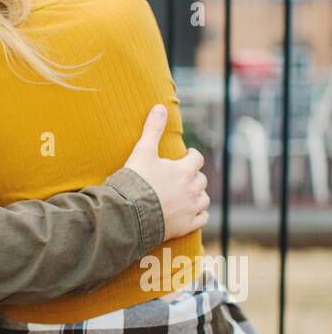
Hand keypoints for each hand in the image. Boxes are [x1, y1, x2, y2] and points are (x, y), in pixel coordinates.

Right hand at [123, 104, 208, 240]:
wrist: (129, 214)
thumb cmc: (135, 181)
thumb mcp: (142, 152)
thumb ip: (152, 130)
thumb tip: (160, 107)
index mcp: (184, 171)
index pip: (197, 159)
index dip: (192, 156)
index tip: (187, 156)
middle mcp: (191, 190)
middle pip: (202, 179)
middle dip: (194, 176)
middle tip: (184, 175)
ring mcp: (190, 209)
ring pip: (204, 199)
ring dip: (199, 195)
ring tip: (189, 193)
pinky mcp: (186, 225)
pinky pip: (202, 219)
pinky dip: (199, 214)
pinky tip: (192, 212)